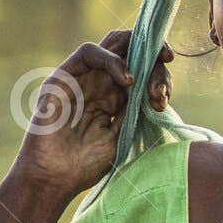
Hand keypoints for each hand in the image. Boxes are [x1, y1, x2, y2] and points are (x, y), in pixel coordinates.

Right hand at [10, 29, 173, 200]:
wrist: (53, 178)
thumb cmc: (85, 164)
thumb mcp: (121, 135)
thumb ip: (134, 111)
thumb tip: (155, 91)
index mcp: (115, 95)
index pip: (141, 68)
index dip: (158, 71)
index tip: (168, 90)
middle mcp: (100, 81)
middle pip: (132, 50)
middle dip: (155, 57)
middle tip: (164, 85)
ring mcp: (83, 77)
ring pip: (114, 44)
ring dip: (138, 57)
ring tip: (150, 87)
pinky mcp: (64, 76)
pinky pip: (89, 52)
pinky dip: (112, 60)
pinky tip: (127, 80)